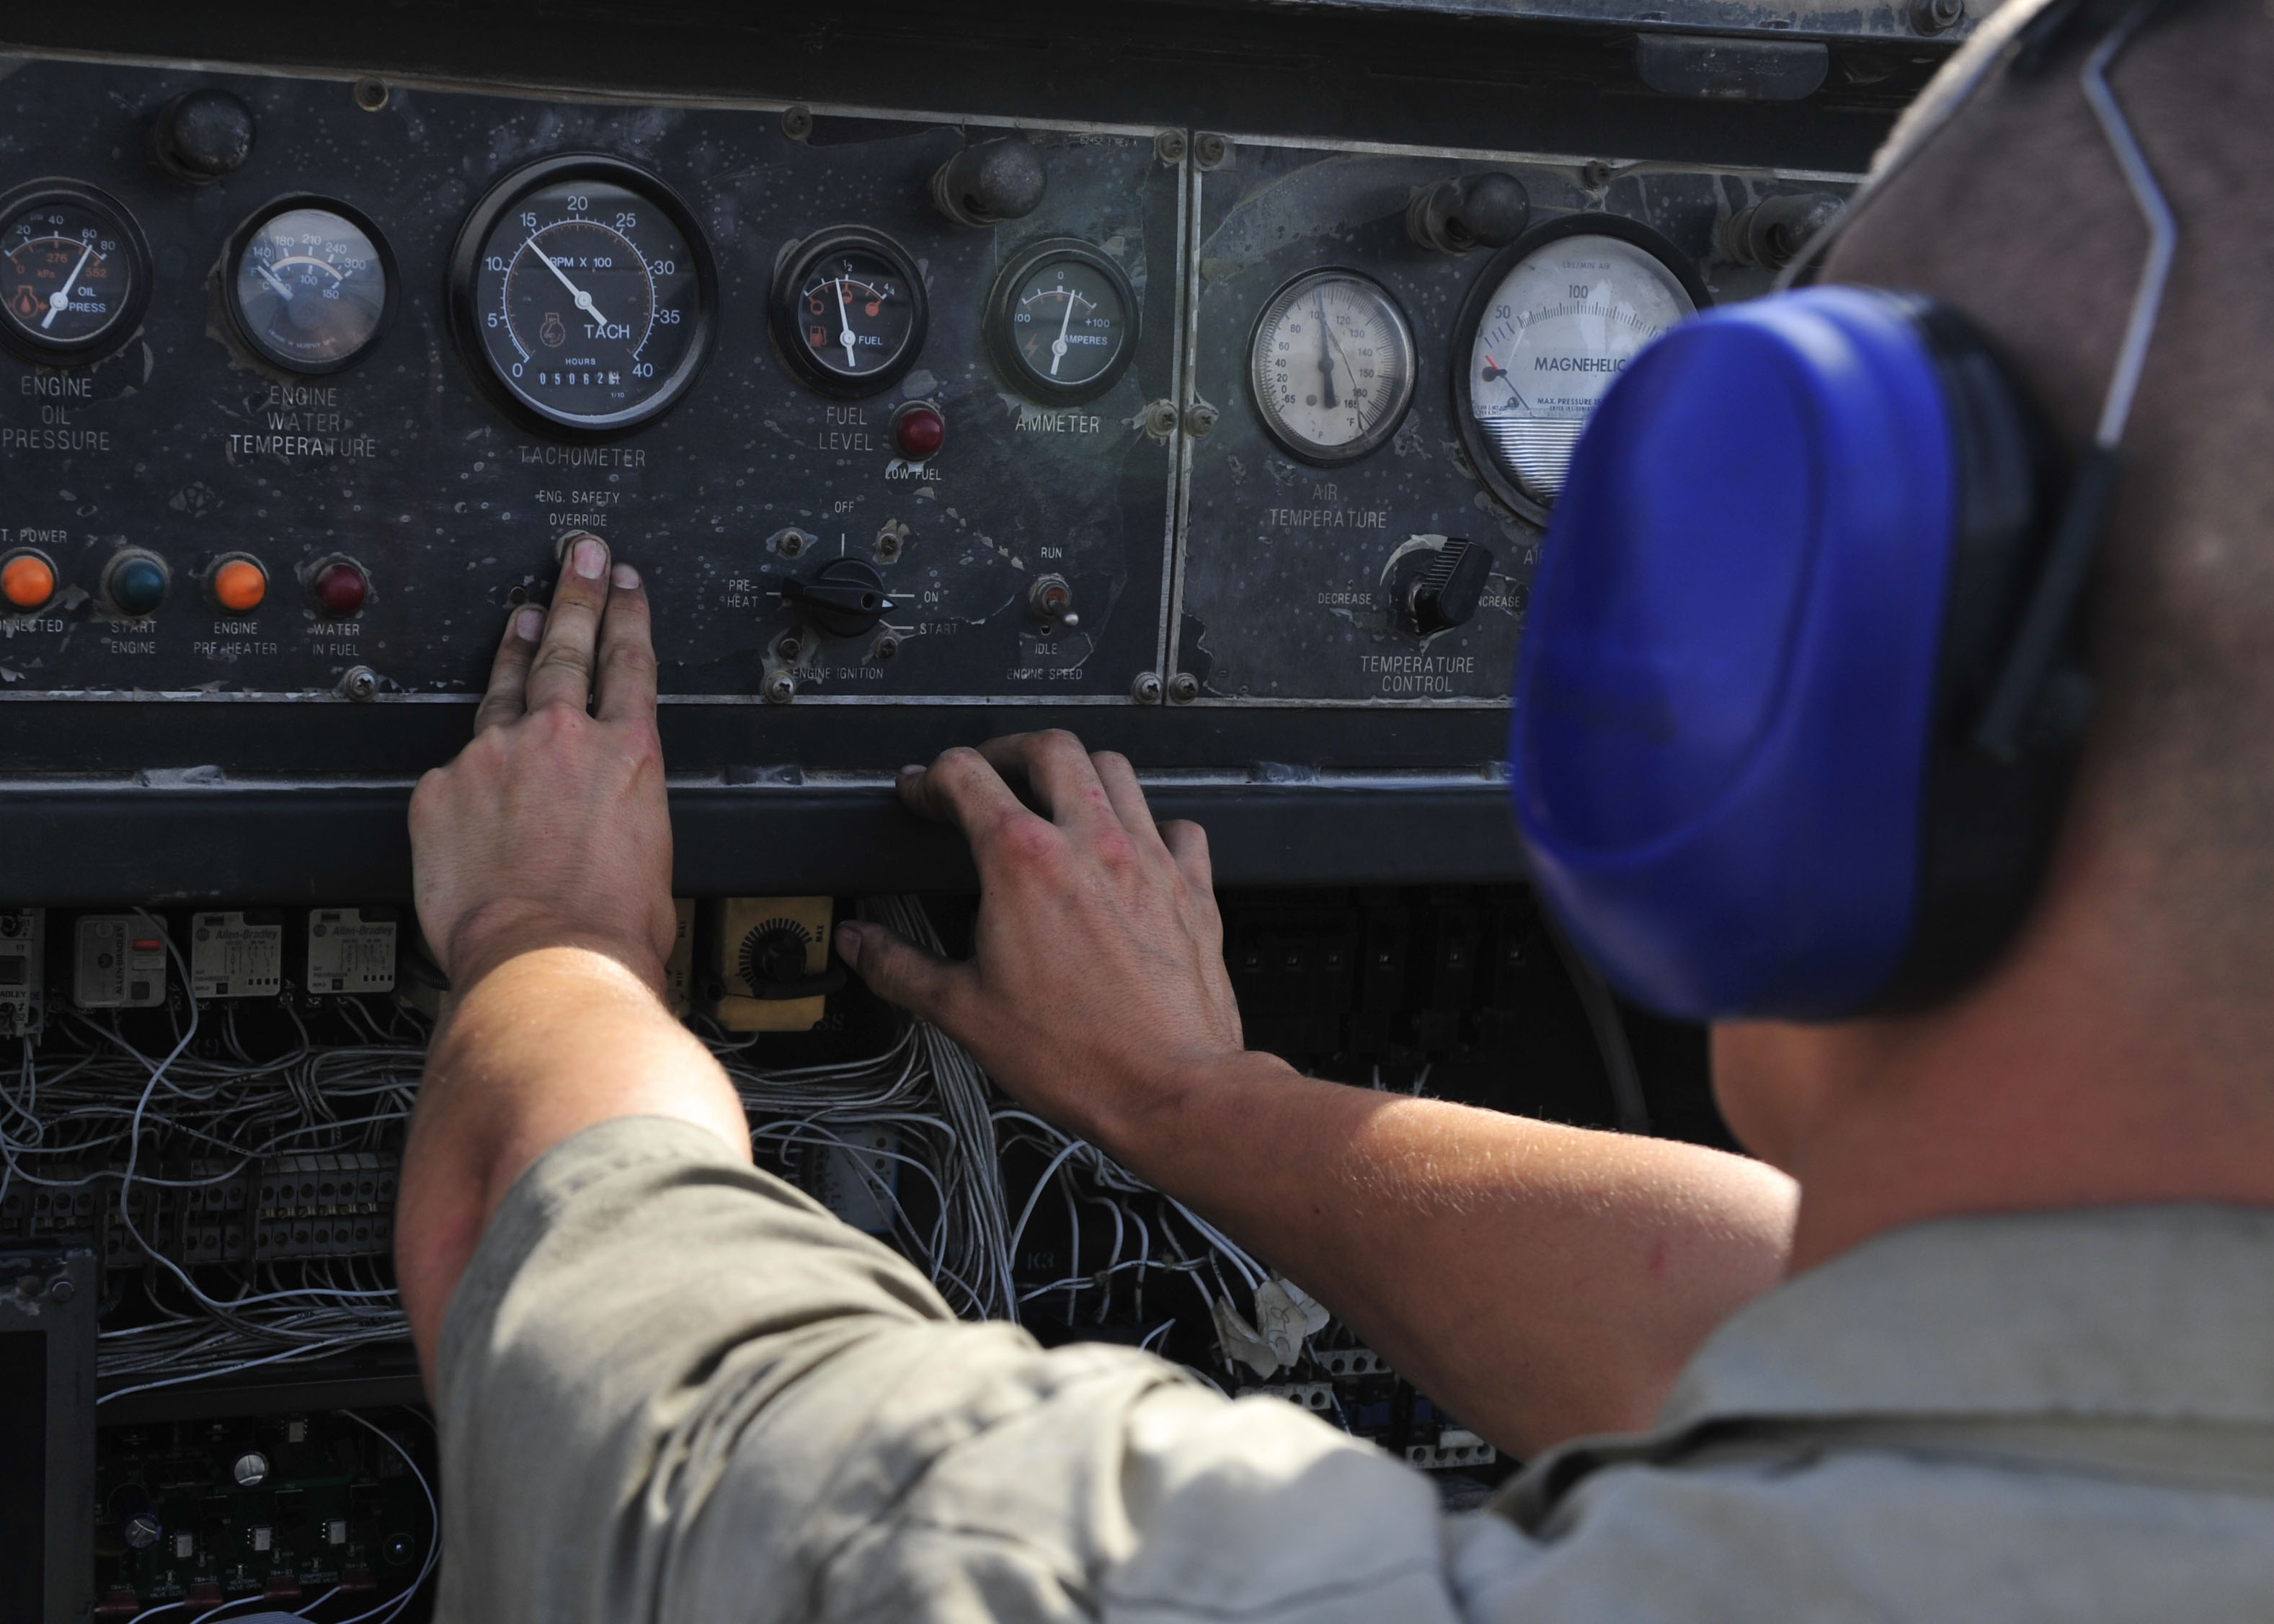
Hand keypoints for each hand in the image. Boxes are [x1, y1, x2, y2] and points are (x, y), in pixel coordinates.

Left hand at [408, 532, 673, 992]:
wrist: (548, 957)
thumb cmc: (610, 928)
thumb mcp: (650, 855)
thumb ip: (623, 813)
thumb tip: (604, 820)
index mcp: (629, 755)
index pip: (630, 663)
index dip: (626, 615)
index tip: (623, 584)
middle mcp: (563, 740)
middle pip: (568, 649)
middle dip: (575, 595)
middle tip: (577, 557)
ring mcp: (496, 757)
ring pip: (503, 692)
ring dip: (515, 651)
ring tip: (522, 616)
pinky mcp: (441, 789)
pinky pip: (452, 771)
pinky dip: (463, 773)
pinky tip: (468, 780)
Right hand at [835, 732, 1245, 1148]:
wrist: (1169, 1089)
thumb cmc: (1079, 1055)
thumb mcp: (964, 1012)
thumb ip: (900, 967)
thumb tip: (862, 945)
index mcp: (1024, 862)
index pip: (965, 775)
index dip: (930, 778)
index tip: (921, 794)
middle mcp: (1091, 844)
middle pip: (1050, 748)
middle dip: (1008, 751)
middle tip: (988, 773)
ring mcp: (1149, 859)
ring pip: (1117, 770)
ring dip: (1079, 773)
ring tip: (1057, 796)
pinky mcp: (1192, 888)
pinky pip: (1180, 826)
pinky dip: (1153, 823)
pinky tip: (1136, 846)